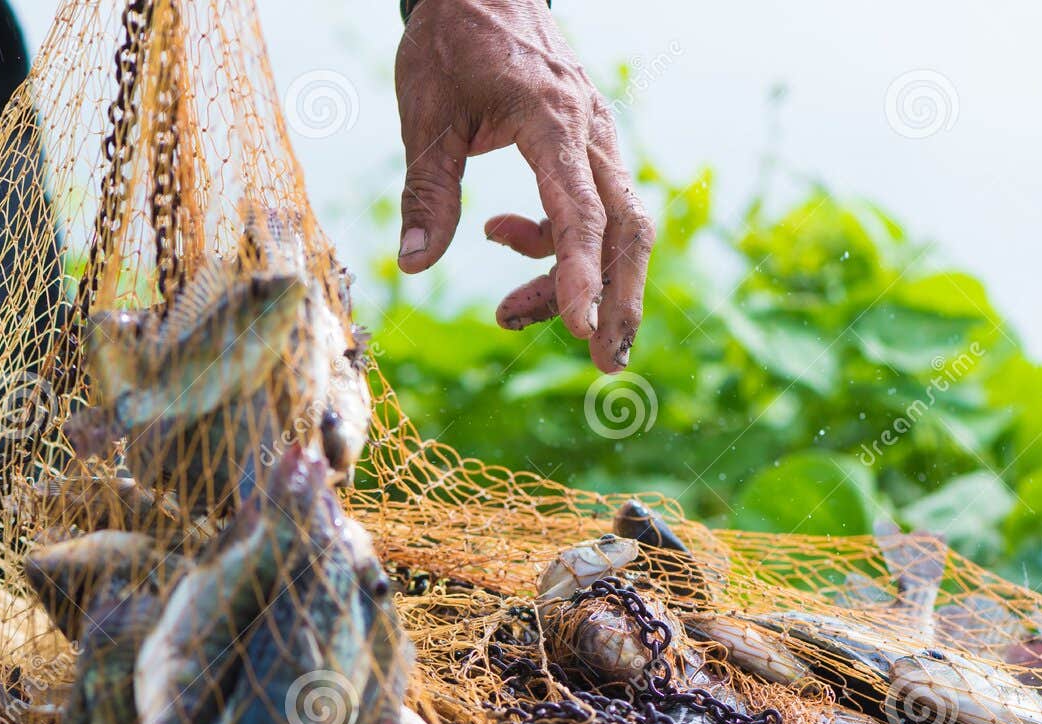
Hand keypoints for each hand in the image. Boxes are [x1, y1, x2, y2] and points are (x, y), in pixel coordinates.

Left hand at [395, 0, 653, 370]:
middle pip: (628, 230)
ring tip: (511, 315)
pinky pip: (592, 209)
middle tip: (604, 364)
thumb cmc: (451, 42)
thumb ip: (425, 193)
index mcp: (552, 120)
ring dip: (583, 283)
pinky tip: (501, 238)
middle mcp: (590, 133)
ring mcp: (597, 140)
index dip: (581, 275)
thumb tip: (414, 266)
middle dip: (620, 301)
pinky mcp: (588, 147)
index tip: (581, 330)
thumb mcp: (426, 117)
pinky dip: (558, 243)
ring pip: (618, 226)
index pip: (580, 212)